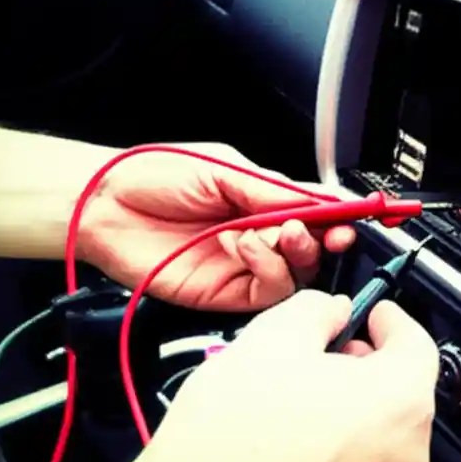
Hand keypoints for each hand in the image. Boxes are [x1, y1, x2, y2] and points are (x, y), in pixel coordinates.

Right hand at [62, 290, 439, 461]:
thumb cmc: (229, 447)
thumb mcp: (272, 337)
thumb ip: (317, 308)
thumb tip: (330, 309)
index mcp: (398, 403)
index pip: (418, 342)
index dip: (389, 317)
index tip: (371, 310)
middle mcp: (404, 456)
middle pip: (400, 389)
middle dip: (363, 361)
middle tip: (322, 349)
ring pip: (377, 429)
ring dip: (346, 403)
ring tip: (291, 396)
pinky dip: (334, 444)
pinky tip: (287, 436)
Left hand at [77, 143, 356, 310]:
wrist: (103, 205)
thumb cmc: (151, 176)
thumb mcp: (223, 168)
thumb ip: (274, 188)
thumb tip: (323, 198)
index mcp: (262, 200)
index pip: (316, 212)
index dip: (340, 216)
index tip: (357, 215)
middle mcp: (258, 236)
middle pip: (314, 248)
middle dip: (328, 238)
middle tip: (329, 231)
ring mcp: (243, 267)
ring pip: (298, 274)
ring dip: (297, 252)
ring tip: (278, 231)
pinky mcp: (225, 293)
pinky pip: (267, 292)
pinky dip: (268, 269)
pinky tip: (247, 247)